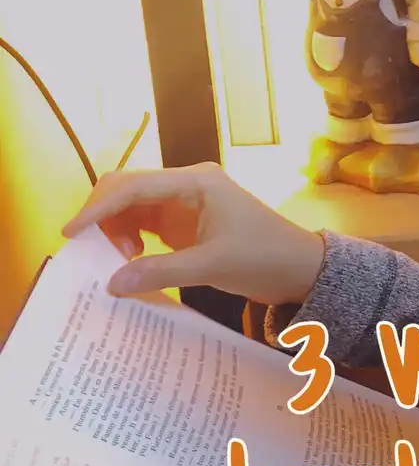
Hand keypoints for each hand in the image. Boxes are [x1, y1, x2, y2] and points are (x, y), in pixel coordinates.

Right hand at [61, 163, 325, 305]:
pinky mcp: (185, 220)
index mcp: (196, 182)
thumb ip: (161, 272)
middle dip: (103, 216)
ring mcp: (185, 201)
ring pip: (132, 205)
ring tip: (125, 261)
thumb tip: (112, 284)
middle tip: (94, 252)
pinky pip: (144, 221)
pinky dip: (129, 237)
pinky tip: (132, 260)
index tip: (72, 232)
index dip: (98, 207)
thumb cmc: (265, 258)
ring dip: (116, 229)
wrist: (299, 267)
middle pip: (127, 188)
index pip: (134, 186)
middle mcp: (187, 184)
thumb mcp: (212, 266)